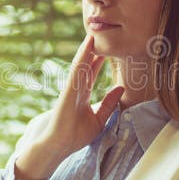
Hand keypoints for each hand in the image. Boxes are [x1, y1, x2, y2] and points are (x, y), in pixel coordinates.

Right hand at [28, 34, 123, 168]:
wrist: (57, 147)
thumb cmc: (74, 136)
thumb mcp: (99, 120)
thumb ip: (109, 104)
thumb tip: (121, 88)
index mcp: (81, 94)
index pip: (92, 72)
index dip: (99, 59)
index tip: (107, 47)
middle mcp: (75, 88)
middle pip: (86, 64)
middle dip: (93, 49)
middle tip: (100, 32)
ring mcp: (71, 89)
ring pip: (80, 64)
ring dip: (87, 49)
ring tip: (94, 33)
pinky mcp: (67, 91)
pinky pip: (77, 72)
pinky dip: (82, 59)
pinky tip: (88, 47)